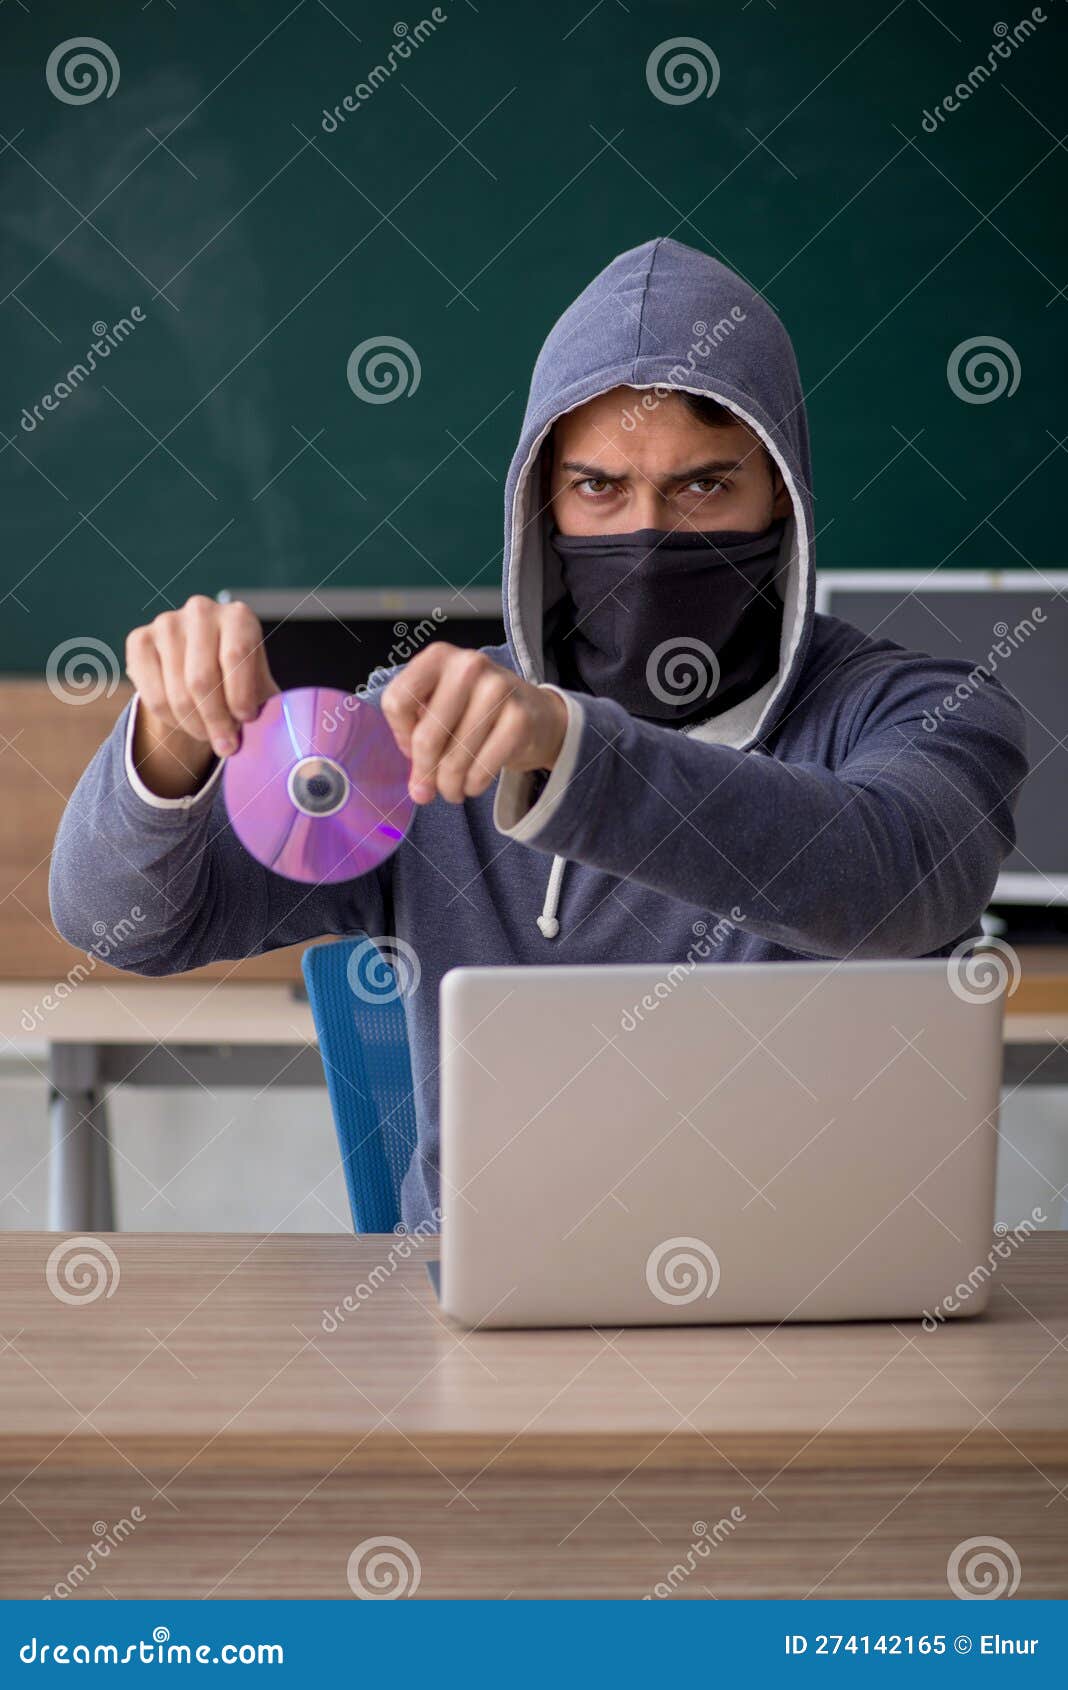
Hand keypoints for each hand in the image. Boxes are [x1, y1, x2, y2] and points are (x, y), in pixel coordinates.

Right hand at [125, 595, 278, 797]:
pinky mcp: (139, 640)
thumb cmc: (240, 680)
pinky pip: (152, 694)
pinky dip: (170, 719)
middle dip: (216, 721)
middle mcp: (201, 610)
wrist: (201, 668)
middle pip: (202, 679)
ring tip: (210, 735)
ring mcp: (166, 623)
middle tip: (227, 746)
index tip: (246, 722)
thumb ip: (269, 707)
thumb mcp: (260, 687)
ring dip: (195, 725)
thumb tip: (275, 740)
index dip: (240, 696)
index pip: (236, 656)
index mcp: (239, 616)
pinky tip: (186, 723)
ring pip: (176, 691)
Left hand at [381, 643, 567, 804]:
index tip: (411, 749)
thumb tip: (418, 788)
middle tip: (425, 791)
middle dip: (424, 773)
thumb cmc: (476, 712)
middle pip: (426, 737)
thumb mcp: (442, 707)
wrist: (536, 714)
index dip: (400, 735)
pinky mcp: (518, 718)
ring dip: (449, 786)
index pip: (397, 702)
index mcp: (439, 657)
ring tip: (452, 791)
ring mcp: (497, 689)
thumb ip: (418, 737)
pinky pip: (481, 768)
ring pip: (454, 759)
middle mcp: (468, 665)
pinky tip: (472, 784)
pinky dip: (473, 785)